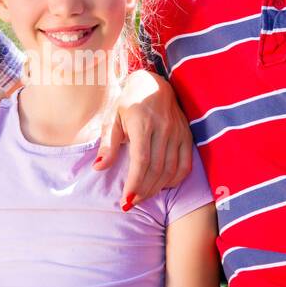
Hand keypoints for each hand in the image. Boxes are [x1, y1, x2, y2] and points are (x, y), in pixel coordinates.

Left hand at [96, 70, 191, 206]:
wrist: (153, 84)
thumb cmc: (128, 103)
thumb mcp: (112, 118)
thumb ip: (108, 144)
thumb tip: (99, 167)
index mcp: (142, 123)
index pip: (141, 160)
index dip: (134, 183)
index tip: (126, 200)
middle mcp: (163, 127)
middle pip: (156, 169)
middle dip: (143, 190)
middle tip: (131, 202)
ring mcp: (178, 132)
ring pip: (170, 170)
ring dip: (156, 188)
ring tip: (143, 196)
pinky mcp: (187, 135)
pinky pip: (185, 164)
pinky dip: (174, 179)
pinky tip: (162, 185)